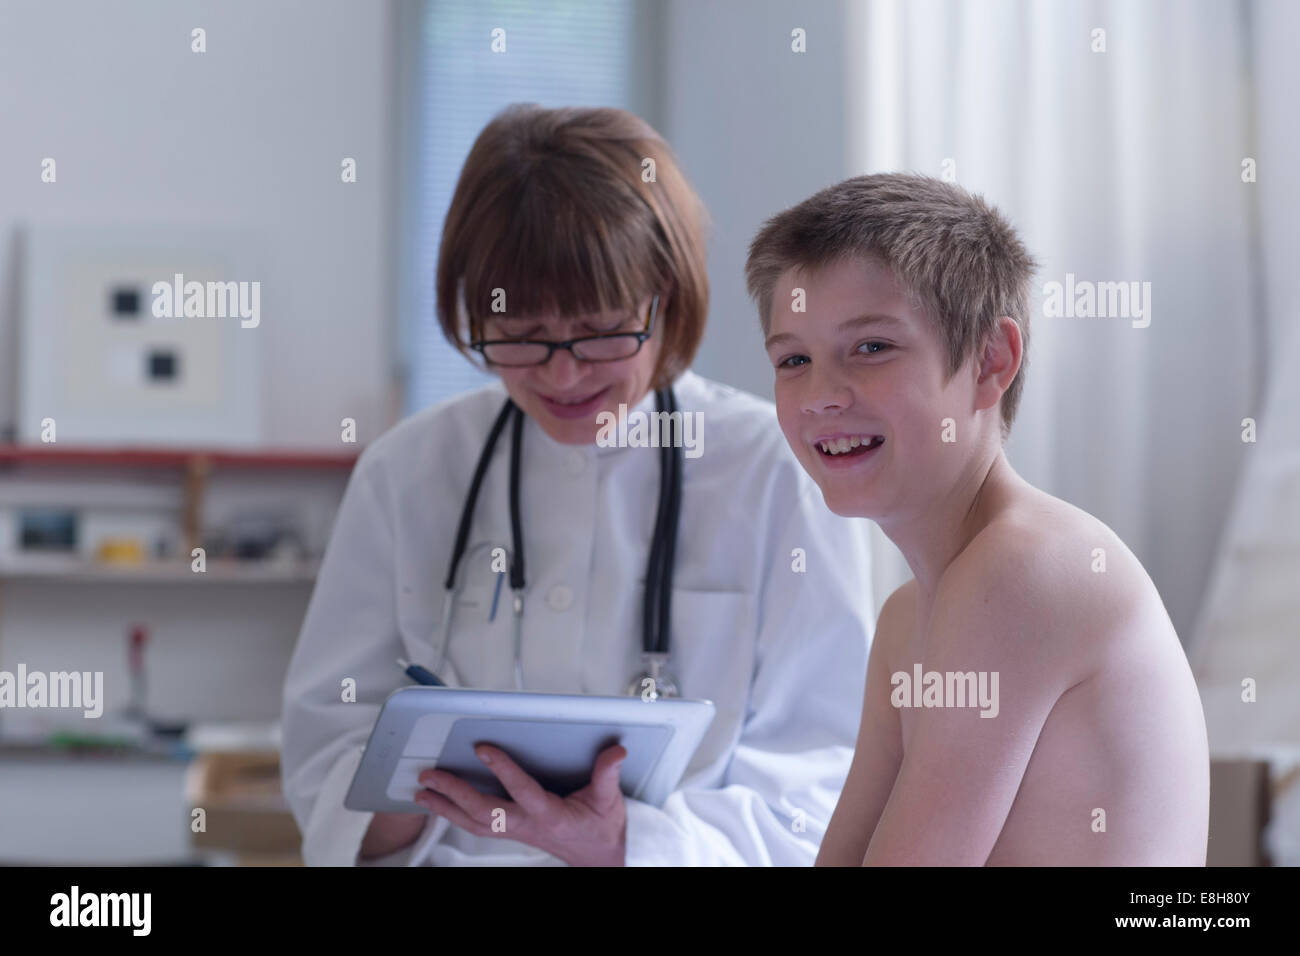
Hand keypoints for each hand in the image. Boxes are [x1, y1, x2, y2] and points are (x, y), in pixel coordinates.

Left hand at [415, 743, 627, 866]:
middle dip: (453, 793)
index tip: (482, 749)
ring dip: (445, 807)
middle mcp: (527, 825)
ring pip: (473, 823)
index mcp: (550, 814)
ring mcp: (516, 831)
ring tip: (422, 791)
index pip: (521, 790)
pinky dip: (454, 815)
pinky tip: (440, 804)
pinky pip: (476, 826)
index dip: (502, 769)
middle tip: (429, 775)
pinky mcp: (511, 832)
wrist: (600, 857)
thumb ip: (608, 774)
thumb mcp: (609, 800)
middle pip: (483, 812)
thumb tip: (616, 752)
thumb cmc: (602, 827)